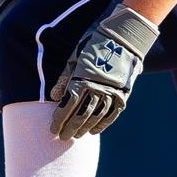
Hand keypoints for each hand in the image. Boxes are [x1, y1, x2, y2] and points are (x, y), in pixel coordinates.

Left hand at [50, 4, 159, 138]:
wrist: (122, 39)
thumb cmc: (93, 46)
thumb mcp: (75, 58)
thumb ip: (64, 78)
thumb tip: (54, 97)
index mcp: (82, 79)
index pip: (68, 106)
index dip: (59, 120)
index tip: (53, 130)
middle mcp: (96, 89)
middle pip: (80, 115)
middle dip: (70, 128)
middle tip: (63, 137)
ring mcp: (111, 93)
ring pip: (95, 117)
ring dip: (84, 128)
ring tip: (76, 136)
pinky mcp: (123, 95)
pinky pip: (111, 114)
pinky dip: (102, 124)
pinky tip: (94, 131)